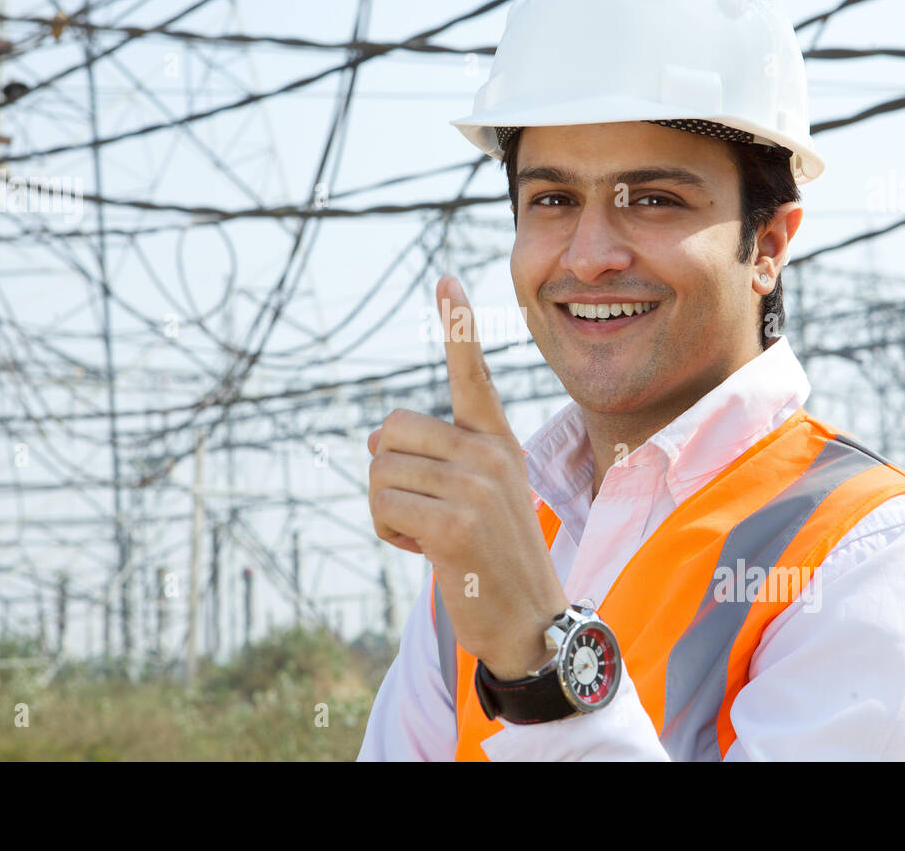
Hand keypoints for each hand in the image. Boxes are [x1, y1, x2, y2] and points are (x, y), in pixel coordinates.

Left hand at [367, 275, 567, 679]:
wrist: (532, 624)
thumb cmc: (496, 561)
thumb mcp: (478, 500)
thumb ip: (435, 462)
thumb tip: (372, 437)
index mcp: (500, 444)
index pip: (472, 375)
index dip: (456, 326)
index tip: (445, 280)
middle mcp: (491, 455)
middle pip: (392, 428)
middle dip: (390, 471)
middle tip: (423, 511)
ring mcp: (475, 487)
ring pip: (381, 470)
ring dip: (389, 509)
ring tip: (430, 537)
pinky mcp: (452, 523)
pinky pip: (383, 505)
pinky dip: (389, 532)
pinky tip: (425, 553)